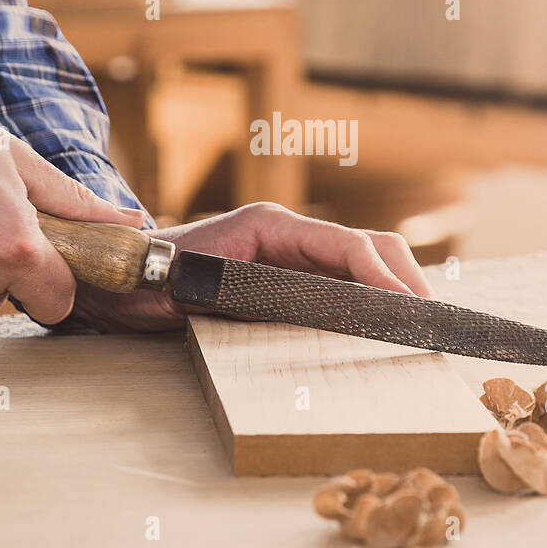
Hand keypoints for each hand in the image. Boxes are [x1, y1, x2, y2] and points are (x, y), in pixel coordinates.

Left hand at [67, 201, 433, 331]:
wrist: (114, 278)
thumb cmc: (145, 284)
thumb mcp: (194, 289)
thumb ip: (247, 294)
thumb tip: (300, 307)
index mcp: (270, 226)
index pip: (345, 245)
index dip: (382, 275)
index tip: (409, 307)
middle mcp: (286, 231)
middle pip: (367, 244)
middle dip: (405, 277)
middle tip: (431, 321)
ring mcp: (289, 249)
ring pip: (362, 257)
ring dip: (396, 284)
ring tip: (421, 322)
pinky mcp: (287, 271)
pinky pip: (343, 276)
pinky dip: (373, 293)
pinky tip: (386, 320)